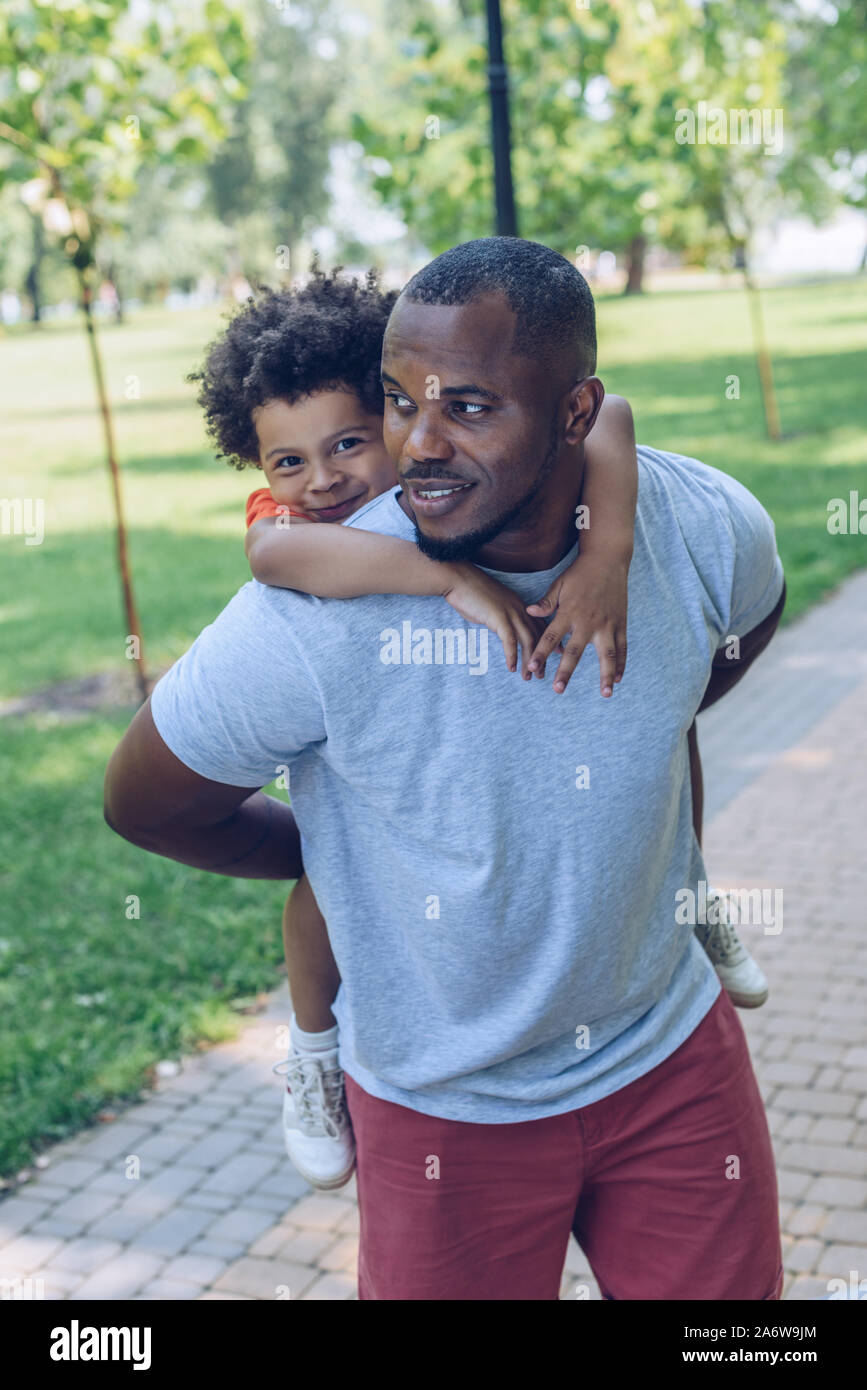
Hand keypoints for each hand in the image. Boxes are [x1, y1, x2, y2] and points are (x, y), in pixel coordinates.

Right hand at [441, 564, 545, 678]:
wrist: (459, 579)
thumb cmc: (470, 592)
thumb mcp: (492, 606)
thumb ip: (500, 618)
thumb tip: (500, 630)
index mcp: (519, 605)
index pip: (540, 625)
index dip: (547, 641)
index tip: (554, 654)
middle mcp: (519, 608)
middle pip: (537, 635)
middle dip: (541, 657)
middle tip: (541, 675)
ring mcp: (510, 612)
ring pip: (528, 640)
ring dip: (529, 661)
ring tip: (528, 677)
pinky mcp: (499, 617)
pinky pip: (510, 640)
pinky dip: (512, 656)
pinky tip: (512, 668)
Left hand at [525, 555, 628, 694]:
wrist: (608, 559)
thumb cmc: (581, 573)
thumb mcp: (560, 584)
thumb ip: (547, 602)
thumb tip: (530, 611)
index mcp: (569, 612)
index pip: (551, 636)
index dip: (540, 653)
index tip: (532, 667)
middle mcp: (588, 621)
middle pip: (575, 651)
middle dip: (565, 672)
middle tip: (558, 689)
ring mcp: (607, 624)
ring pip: (607, 655)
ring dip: (606, 675)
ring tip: (605, 694)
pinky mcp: (621, 623)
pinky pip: (622, 648)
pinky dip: (621, 664)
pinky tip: (618, 680)